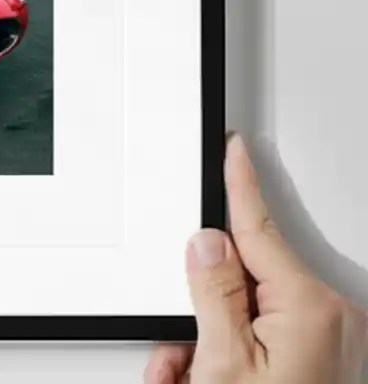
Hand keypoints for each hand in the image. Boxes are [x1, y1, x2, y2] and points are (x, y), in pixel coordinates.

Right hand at [145, 134, 366, 382]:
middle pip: (242, 281)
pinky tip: (206, 382)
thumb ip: (212, 292)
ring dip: (205, 345)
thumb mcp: (222, 363)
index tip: (235, 149)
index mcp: (310, 307)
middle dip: (197, 314)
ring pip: (244, 314)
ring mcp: (329, 340)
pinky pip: (262, 336)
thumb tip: (208, 241)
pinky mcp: (321, 357)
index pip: (260, 230)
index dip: (239, 185)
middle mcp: (330, 319)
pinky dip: (227, 357)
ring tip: (192, 382)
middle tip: (180, 357)